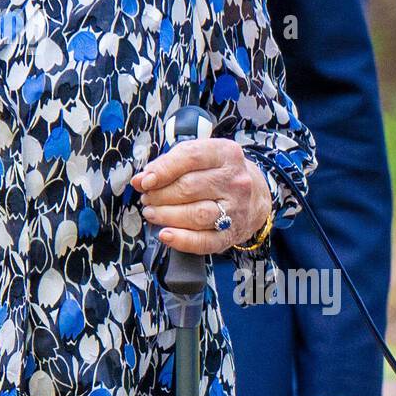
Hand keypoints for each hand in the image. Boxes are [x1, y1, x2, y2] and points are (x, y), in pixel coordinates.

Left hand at [131, 138, 271, 253]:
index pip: (190, 157)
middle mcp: (235, 181)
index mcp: (226, 154)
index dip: (163, 170)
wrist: (254, 197)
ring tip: (152, 213)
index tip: (145, 180)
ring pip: (196, 214)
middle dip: (160, 195)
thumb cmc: (217, 173)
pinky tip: (165, 234)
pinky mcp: (231, 234)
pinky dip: (181, 240)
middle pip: (189, 188)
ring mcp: (236, 209)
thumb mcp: (199, 158)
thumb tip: (140, 180)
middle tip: (147, 198)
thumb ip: (168, 164)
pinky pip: (204, 241)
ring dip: (166, 215)